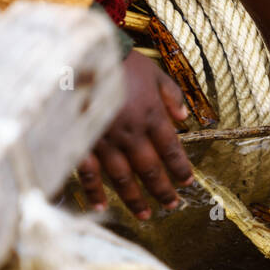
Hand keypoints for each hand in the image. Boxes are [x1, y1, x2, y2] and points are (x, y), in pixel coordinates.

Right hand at [77, 51, 193, 218]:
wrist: (81, 54)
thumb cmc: (119, 59)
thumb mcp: (153, 70)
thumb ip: (171, 95)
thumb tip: (186, 118)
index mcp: (151, 115)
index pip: (172, 150)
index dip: (181, 168)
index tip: (188, 183)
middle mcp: (131, 133)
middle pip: (151, 170)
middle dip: (162, 190)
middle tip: (171, 204)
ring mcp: (106, 141)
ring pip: (124, 178)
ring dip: (135, 199)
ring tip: (146, 215)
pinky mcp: (82, 142)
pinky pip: (89, 173)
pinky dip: (95, 191)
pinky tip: (102, 206)